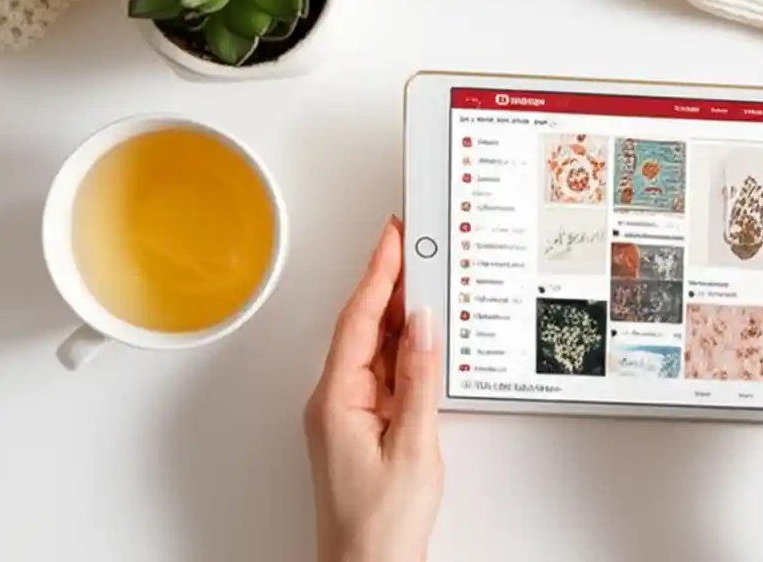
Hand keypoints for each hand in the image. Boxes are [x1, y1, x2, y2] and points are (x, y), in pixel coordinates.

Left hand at [304, 218, 442, 561]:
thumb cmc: (379, 524)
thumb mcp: (413, 446)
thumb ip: (420, 381)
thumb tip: (427, 327)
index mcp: (335, 399)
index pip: (359, 320)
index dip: (378, 273)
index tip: (393, 237)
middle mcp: (335, 401)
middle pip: (364, 327)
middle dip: (390, 284)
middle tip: (416, 244)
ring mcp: (348, 414)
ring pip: (376, 349)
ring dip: (402, 316)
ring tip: (428, 279)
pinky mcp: (364, 427)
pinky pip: (385, 375)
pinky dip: (406, 351)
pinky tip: (425, 339)